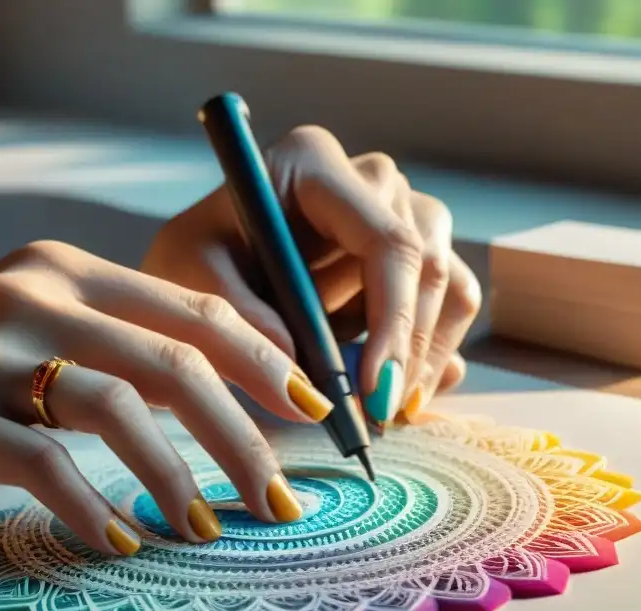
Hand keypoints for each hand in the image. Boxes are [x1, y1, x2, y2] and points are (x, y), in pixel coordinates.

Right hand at [0, 243, 338, 554]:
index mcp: (64, 271)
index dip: (267, 360)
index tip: (314, 411)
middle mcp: (32, 295)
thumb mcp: (28, 335)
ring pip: (118, 410)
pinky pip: (41, 464)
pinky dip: (92, 506)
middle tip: (280, 497)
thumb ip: (108, 349)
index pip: (193, 308)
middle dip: (245, 435)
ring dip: (179, 478)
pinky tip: (120, 539)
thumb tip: (215, 402)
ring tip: (209, 526)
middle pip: (175, 362)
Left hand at [142, 126, 481, 423]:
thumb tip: (303, 381)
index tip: (372, 386)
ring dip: (422, 358)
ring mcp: (401, 217)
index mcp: (316, 164)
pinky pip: (449, 308)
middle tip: (375, 417)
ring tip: (377, 410)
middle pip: (428, 266)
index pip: (386, 240)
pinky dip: (430, 358)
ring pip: (449, 289)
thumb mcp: (191, 275)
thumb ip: (239, 317)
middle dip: (407, 351)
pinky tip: (391, 395)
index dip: (392, 317)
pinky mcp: (414, 260)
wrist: (205, 262)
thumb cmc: (195, 257)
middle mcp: (371, 183)